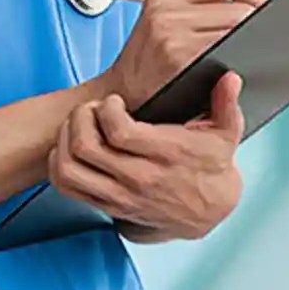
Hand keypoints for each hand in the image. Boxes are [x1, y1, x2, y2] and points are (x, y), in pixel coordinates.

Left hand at [49, 72, 245, 242]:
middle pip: (86, 147)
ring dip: (65, 140)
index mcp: (166, 155)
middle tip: (92, 109)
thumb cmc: (212, 166)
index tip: (115, 101)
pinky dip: (58, 164)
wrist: (209, 211)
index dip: (108, 109)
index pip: (120, 132)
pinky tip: (72, 147)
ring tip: (80, 126)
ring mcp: (120, 195)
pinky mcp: (108, 205)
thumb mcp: (227, 133)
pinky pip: (67, 186)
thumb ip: (227, 103)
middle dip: (81, 117)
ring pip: (69, 169)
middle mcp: (139, 178)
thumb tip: (230, 78)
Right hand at [101, 0, 265, 109]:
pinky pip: (226, 50)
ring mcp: (171, 33)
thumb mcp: (161, 23)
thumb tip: (252, 8)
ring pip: (236, 27)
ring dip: (252, 41)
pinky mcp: (178, 56)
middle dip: (257, 22)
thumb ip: (197, 10)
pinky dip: (239, 58)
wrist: (119, 96)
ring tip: (252, 51)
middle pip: (237, 5)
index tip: (263, 6)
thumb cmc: (147, 65)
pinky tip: (237, 66)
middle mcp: (166, 9)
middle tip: (262, 36)